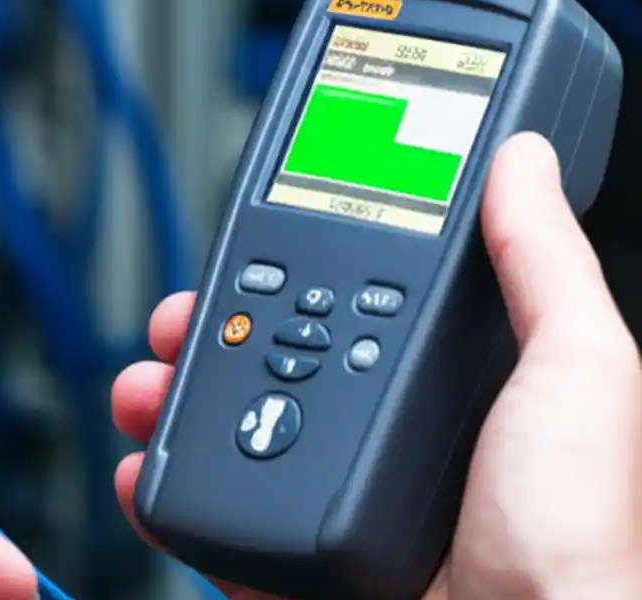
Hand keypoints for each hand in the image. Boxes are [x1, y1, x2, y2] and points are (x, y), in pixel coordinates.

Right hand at [112, 133, 641, 599]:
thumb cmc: (577, 543)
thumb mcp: (578, 378)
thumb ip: (545, 267)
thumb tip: (525, 162)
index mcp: (442, 390)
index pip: (345, 307)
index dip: (284, 275)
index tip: (243, 254)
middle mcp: (381, 441)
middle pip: (268, 366)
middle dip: (204, 334)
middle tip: (176, 319)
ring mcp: (332, 502)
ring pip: (227, 437)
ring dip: (167, 404)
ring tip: (145, 388)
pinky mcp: (293, 563)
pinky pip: (212, 521)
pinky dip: (165, 492)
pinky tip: (148, 469)